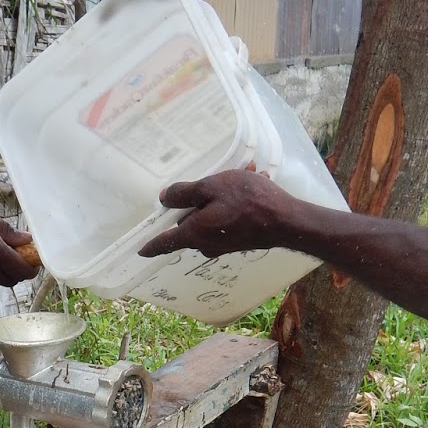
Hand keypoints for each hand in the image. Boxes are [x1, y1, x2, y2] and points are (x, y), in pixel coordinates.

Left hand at [140, 169, 306, 257]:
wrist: (286, 221)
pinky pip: (228, 219)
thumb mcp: (212, 187)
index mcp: (195, 232)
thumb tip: (164, 199)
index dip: (152, 244)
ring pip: (212, 217)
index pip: (166, 241)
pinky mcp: (239, 240)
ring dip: (221, 198)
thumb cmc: (248, 201)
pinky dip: (235, 203)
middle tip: (215, 179)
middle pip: (190, 223)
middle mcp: (207, 243)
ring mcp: (224, 244)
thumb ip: (185, 193)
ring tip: (243, 175)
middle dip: (198, 202)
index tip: (141, 251)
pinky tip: (252, 183)